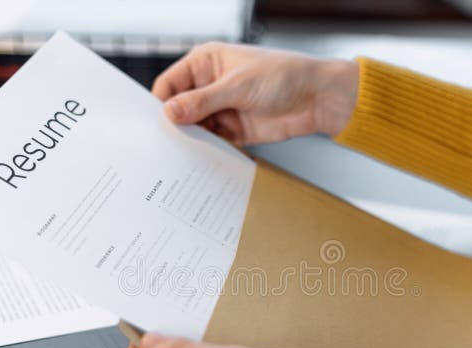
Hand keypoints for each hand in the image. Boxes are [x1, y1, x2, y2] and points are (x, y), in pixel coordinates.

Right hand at [152, 42, 358, 144]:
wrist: (316, 98)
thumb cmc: (282, 76)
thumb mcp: (236, 86)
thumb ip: (202, 101)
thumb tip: (170, 112)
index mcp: (206, 63)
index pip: (170, 84)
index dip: (161, 103)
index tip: (155, 125)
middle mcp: (210, 86)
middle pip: (179, 109)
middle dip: (174, 125)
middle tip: (165, 144)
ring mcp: (222, 109)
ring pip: (195, 128)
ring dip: (191, 141)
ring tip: (184, 155)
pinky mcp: (234, 130)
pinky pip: (213, 142)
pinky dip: (208, 150)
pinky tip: (203, 159)